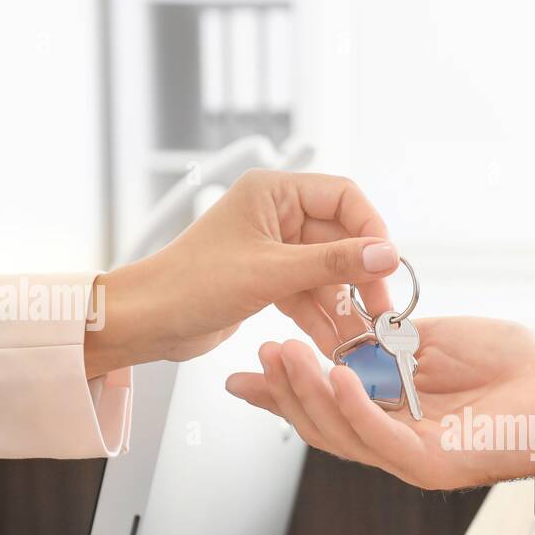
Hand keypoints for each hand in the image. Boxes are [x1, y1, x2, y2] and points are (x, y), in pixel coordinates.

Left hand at [83, 169, 399, 377]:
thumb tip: (386, 254)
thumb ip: (333, 263)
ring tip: (361, 337)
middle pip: (341, 240)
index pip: (344, 198)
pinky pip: (310, 295)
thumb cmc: (189, 285)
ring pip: (328, 273)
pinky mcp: (269, 280)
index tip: (386, 265)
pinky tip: (338, 342)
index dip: (371, 230)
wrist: (148, 322)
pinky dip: (324, 318)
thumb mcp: (271, 273)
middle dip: (361, 279)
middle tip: (379, 312)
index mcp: (273, 192)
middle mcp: (276, 215)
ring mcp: (274, 249)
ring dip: (345, 306)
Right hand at [224, 316, 534, 488]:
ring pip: (341, 432)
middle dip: (284, 390)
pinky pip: (381, 437)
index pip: (324, 404)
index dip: (281, 392)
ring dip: (308, 393)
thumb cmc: (514, 371)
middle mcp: (394, 440)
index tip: (241, 373)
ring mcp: (411, 457)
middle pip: (321, 424)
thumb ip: (387, 345)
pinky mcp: (433, 465)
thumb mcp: (435, 342)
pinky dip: (354, 407)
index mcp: (391, 412)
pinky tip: (335, 375)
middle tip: (259, 352)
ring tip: (284, 354)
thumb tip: (344, 335)